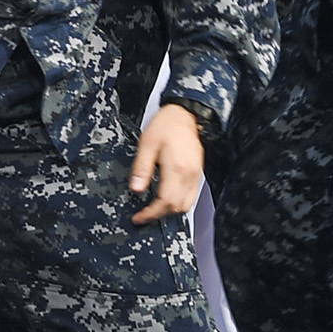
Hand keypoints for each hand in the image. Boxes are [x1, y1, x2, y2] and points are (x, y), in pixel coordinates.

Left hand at [127, 104, 205, 224]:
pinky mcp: (197, 174)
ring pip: (186, 205)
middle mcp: (189, 175)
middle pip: (177, 208)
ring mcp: (195, 175)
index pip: (165, 202)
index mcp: (176, 169)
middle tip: (143, 215)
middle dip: (159, 215)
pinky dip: (178, 203)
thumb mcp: (147, 144)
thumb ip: (141, 168)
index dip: (151, 214)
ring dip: (170, 211)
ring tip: (153, 209)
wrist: (186, 114)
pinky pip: (191, 196)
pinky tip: (166, 199)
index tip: (139, 217)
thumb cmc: (167, 125)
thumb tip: (136, 189)